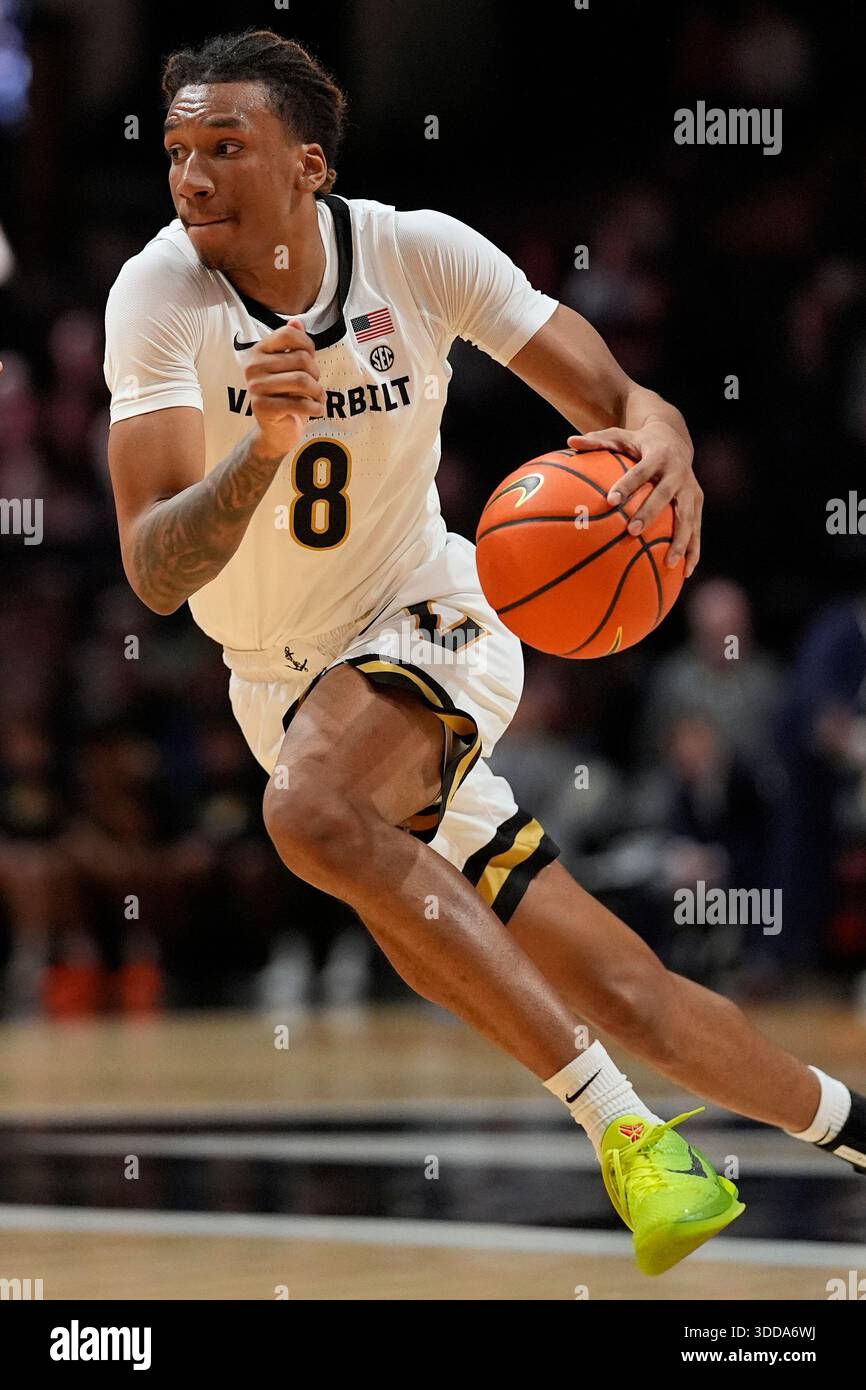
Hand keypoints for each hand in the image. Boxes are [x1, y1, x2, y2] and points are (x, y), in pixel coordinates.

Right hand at [242, 319, 325, 455]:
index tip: (312, 360)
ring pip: (302, 381)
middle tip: (316, 386)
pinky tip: (317, 410)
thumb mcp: (291, 368)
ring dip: (318, 391)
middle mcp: (253, 366)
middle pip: (301, 359)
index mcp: (258, 351)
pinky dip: (316, 408)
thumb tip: (296, 321)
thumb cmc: (286, 395)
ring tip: (319, 398)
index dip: (308, 345)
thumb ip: (293, 345)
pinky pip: (300, 403)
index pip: (289, 333)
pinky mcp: (262, 408)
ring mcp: (255, 387)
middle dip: (316, 374)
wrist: (275, 431)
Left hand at [567, 421, 702, 576]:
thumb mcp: (619, 436)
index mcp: (658, 455)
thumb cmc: (639, 443)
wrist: (674, 439)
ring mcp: (691, 489)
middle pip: (664, 495)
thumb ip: (596, 441)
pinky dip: (693, 550)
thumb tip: (570, 441)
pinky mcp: (697, 502)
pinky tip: (685, 572)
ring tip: (669, 563)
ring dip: (680, 540)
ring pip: (687, 517)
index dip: (627, 484)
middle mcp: (678, 473)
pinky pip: (696, 529)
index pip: (641, 471)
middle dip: (650, 513)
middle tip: (632, 531)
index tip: (610, 500)